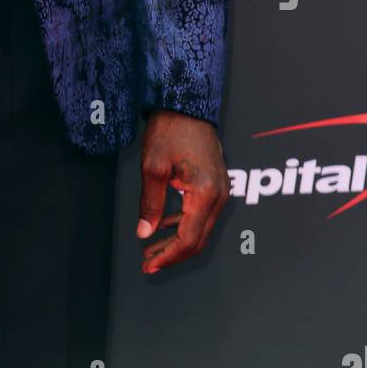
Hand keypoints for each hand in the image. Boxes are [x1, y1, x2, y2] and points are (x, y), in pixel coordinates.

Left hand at [137, 111, 228, 273]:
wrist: (187, 103)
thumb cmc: (170, 129)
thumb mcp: (153, 166)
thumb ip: (151, 203)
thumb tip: (145, 233)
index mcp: (205, 193)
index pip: (189, 239)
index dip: (168, 256)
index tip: (149, 264)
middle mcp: (218, 195)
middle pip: (198, 239)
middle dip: (172, 254)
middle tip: (147, 263)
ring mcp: (220, 190)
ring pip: (200, 228)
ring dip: (176, 241)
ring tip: (151, 249)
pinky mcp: (215, 184)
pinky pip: (201, 214)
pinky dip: (183, 224)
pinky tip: (164, 226)